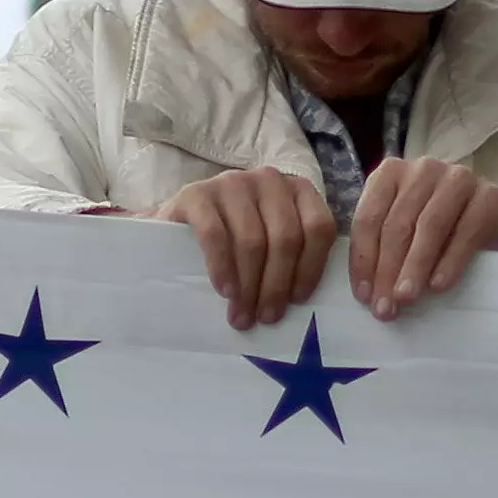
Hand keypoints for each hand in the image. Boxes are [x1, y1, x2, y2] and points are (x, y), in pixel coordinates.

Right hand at [157, 165, 339, 329]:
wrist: (178, 226)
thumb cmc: (234, 243)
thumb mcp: (271, 242)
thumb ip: (293, 258)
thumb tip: (303, 303)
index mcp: (297, 190)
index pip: (318, 227)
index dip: (310, 268)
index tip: (297, 301)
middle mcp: (269, 179)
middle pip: (285, 237)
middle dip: (276, 284)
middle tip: (266, 317)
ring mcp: (232, 183)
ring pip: (252, 240)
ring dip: (249, 285)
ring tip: (242, 316)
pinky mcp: (197, 193)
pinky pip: (215, 235)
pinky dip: (222, 267)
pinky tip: (225, 291)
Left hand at [347, 155, 497, 317]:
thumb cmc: (444, 237)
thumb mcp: (406, 238)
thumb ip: (382, 251)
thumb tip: (366, 294)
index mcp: (392, 174)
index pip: (369, 218)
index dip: (364, 259)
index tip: (363, 297)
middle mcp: (423, 168)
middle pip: (398, 224)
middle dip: (387, 270)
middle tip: (385, 308)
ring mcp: (459, 177)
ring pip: (429, 226)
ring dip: (415, 267)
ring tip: (406, 299)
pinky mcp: (490, 196)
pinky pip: (466, 232)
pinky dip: (450, 261)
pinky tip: (438, 286)